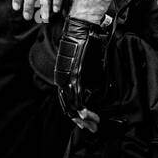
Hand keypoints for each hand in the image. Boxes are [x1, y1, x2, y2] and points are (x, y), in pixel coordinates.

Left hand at [55, 16, 106, 130]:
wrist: (83, 29)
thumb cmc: (87, 43)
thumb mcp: (89, 65)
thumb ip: (89, 79)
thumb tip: (94, 90)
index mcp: (65, 79)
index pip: (68, 103)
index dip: (78, 116)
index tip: (89, 122)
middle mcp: (62, 81)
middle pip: (69, 109)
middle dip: (82, 122)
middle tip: (94, 129)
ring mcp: (67, 79)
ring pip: (72, 106)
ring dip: (84, 118)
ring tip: (94, 124)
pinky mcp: (74, 75)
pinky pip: (76, 96)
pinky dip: (82, 108)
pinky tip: (88, 115)